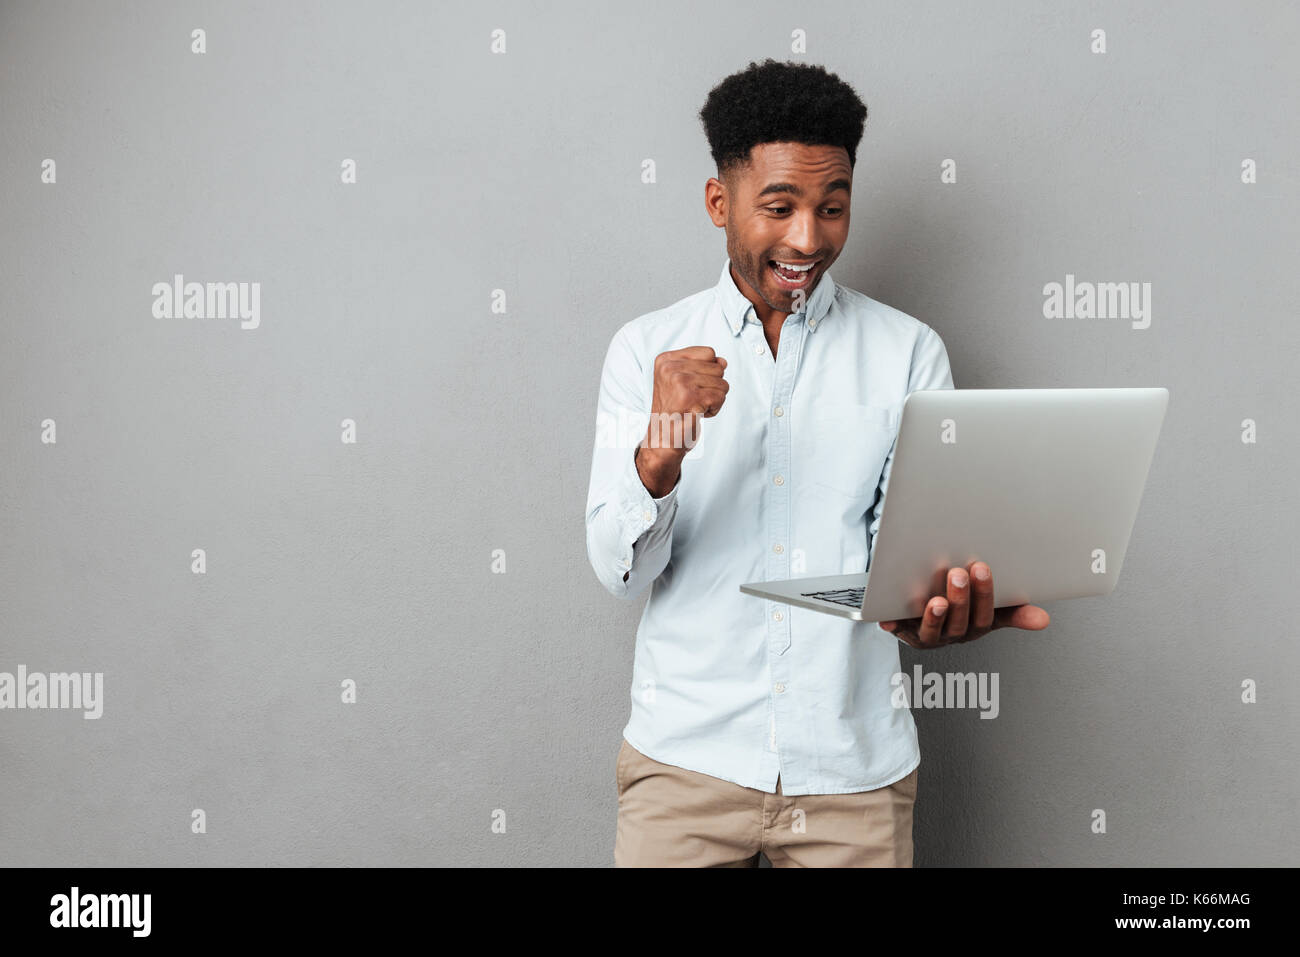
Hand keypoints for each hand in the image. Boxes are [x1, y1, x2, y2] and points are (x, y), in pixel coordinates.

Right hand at [644, 346, 728, 455]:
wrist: (661, 440)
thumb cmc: (673, 412)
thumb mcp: (681, 381)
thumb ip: (703, 366)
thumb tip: (723, 362)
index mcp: (666, 360)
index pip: (709, 353)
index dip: (707, 372)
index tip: (689, 387)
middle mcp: (670, 368)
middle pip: (718, 368)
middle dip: (711, 387)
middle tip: (691, 400)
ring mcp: (680, 382)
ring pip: (722, 383)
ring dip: (713, 399)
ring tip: (693, 407)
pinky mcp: (691, 397)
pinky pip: (721, 397)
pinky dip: (714, 409)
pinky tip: (697, 414)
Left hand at [878, 561, 1049, 648]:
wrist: (925, 613)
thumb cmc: (963, 608)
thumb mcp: (991, 609)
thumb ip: (1013, 611)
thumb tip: (1044, 620)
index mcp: (975, 627)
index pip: (985, 616)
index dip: (984, 594)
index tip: (981, 568)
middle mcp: (952, 635)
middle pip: (958, 622)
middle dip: (960, 599)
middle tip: (958, 573)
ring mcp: (927, 635)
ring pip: (931, 630)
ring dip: (934, 616)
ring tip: (936, 601)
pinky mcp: (902, 632)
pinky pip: (897, 630)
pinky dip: (893, 624)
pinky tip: (889, 618)